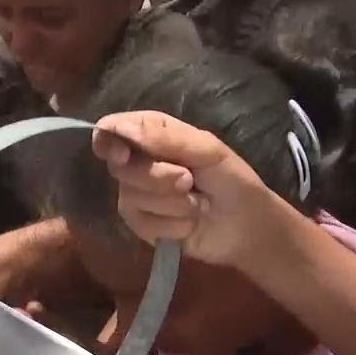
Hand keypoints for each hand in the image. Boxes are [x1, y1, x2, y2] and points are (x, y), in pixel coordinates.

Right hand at [92, 111, 270, 267]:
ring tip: (197, 204)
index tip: (123, 155)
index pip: (110, 129)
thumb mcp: (207, 150)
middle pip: (118, 167)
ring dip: (172, 204)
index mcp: (150, 133)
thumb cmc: (231, 179)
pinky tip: (189, 223)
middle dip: (157, 177)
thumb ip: (165, 138)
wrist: (247, 225)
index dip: (108, 140)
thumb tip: (122, 129)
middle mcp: (137, 162)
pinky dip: (171, 225)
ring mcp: (136, 195)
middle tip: (189, 180)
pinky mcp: (141, 225)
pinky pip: (141, 223)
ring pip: (131, 197)